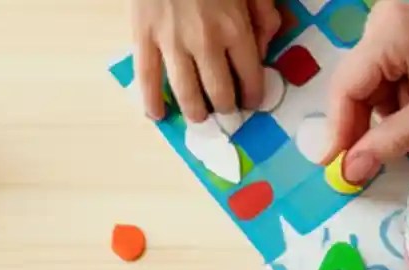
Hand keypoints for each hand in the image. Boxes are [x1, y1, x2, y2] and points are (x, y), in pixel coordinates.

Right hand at [131, 0, 280, 120]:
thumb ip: (262, 15)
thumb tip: (266, 47)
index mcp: (235, 28)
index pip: (250, 77)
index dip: (253, 96)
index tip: (251, 102)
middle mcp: (206, 42)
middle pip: (220, 93)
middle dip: (226, 107)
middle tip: (226, 110)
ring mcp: (172, 42)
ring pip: (186, 92)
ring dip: (195, 111)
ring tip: (200, 116)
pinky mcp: (143, 36)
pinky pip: (146, 77)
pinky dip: (151, 101)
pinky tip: (156, 114)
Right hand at [327, 1, 408, 182]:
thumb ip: (389, 141)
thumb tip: (349, 171)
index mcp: (386, 34)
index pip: (345, 88)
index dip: (338, 131)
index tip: (334, 168)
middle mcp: (382, 25)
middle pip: (358, 89)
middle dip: (370, 130)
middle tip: (371, 168)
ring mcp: (395, 30)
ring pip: (377, 91)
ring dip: (394, 124)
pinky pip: (394, 83)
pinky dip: (407, 110)